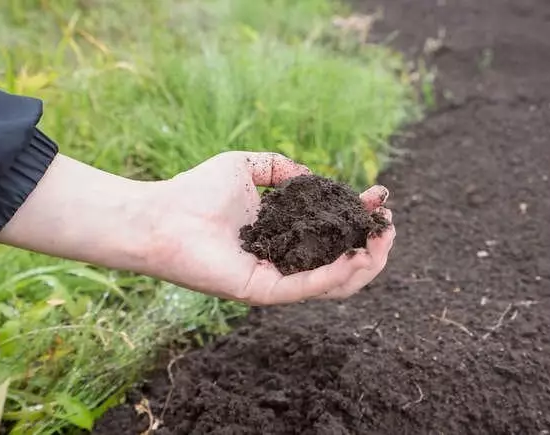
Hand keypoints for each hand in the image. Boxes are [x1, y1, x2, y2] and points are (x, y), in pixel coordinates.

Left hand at [0, 152, 394, 305]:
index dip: (361, 218)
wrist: (161, 215)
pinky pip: (310, 288)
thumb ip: (280, 167)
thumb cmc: (196, 191)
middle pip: (342, 266)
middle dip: (373, 245)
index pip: (334, 236)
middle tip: (388, 223)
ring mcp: (276, 279)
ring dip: (366, 264)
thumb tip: (311, 176)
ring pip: (335, 284)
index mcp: (283, 237)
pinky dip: (337, 275)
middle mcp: (284, 262)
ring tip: (380, 240)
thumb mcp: (247, 166)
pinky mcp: (264, 290)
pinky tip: (356, 255)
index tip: (379, 198)